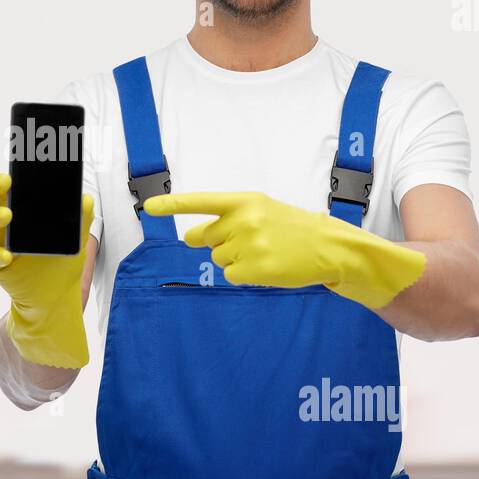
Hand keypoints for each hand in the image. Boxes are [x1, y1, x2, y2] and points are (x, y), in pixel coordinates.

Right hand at [0, 173, 94, 367]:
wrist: (54, 296)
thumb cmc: (61, 264)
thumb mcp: (77, 241)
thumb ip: (81, 220)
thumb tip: (87, 198)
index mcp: (24, 209)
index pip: (15, 186)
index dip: (15, 173)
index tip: (20, 162)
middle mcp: (6, 221)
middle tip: (7, 180)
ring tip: (7, 215)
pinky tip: (8, 255)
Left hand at [142, 191, 425, 309]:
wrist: (329, 246)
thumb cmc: (291, 227)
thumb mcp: (261, 212)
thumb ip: (224, 221)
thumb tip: (188, 237)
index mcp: (245, 201)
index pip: (201, 202)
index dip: (172, 205)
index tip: (148, 207)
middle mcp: (244, 221)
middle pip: (205, 238)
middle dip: (217, 243)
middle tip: (247, 241)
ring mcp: (250, 246)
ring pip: (219, 260)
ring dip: (236, 260)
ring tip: (265, 253)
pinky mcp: (257, 270)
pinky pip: (232, 277)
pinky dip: (245, 275)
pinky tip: (266, 267)